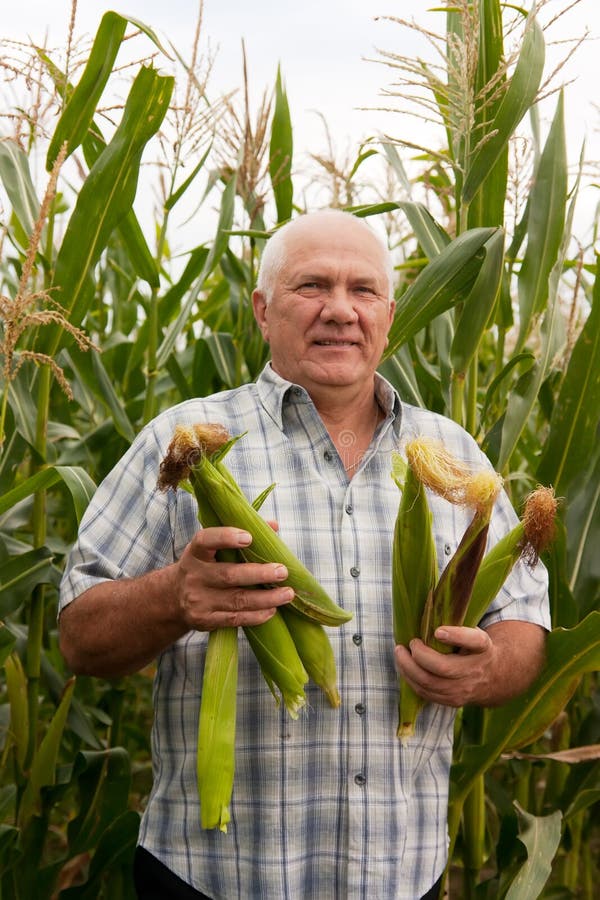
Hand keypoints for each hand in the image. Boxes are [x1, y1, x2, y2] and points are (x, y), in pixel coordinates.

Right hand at [175, 526, 294, 630]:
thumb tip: (274, 526)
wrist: (174, 598)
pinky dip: (256, 615)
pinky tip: (272, 610)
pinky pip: (234, 619)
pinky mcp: (205, 620)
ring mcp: (198, 600)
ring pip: (236, 600)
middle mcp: (194, 576)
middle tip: (283, 571)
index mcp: (196, 553)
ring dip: (266, 598)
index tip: (249, 537)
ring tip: (287, 594)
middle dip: (259, 574)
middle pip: (228, 575)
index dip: (226, 537)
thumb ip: (241, 535)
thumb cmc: (205, 566)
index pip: (205, 540)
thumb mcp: (212, 549)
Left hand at [394, 621, 546, 707]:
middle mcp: (476, 669)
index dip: (455, 635)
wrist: (497, 677)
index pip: (474, 640)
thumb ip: (457, 624)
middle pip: (443, 668)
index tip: (437, 631)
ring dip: (409, 668)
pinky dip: (411, 680)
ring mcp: (465, 689)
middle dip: (420, 655)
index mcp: (483, 647)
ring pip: (431, 683)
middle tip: (410, 643)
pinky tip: (404, 668)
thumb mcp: (475, 632)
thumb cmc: (476, 647)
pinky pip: (428, 694)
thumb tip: (427, 601)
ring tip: (400, 653)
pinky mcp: (454, 701)